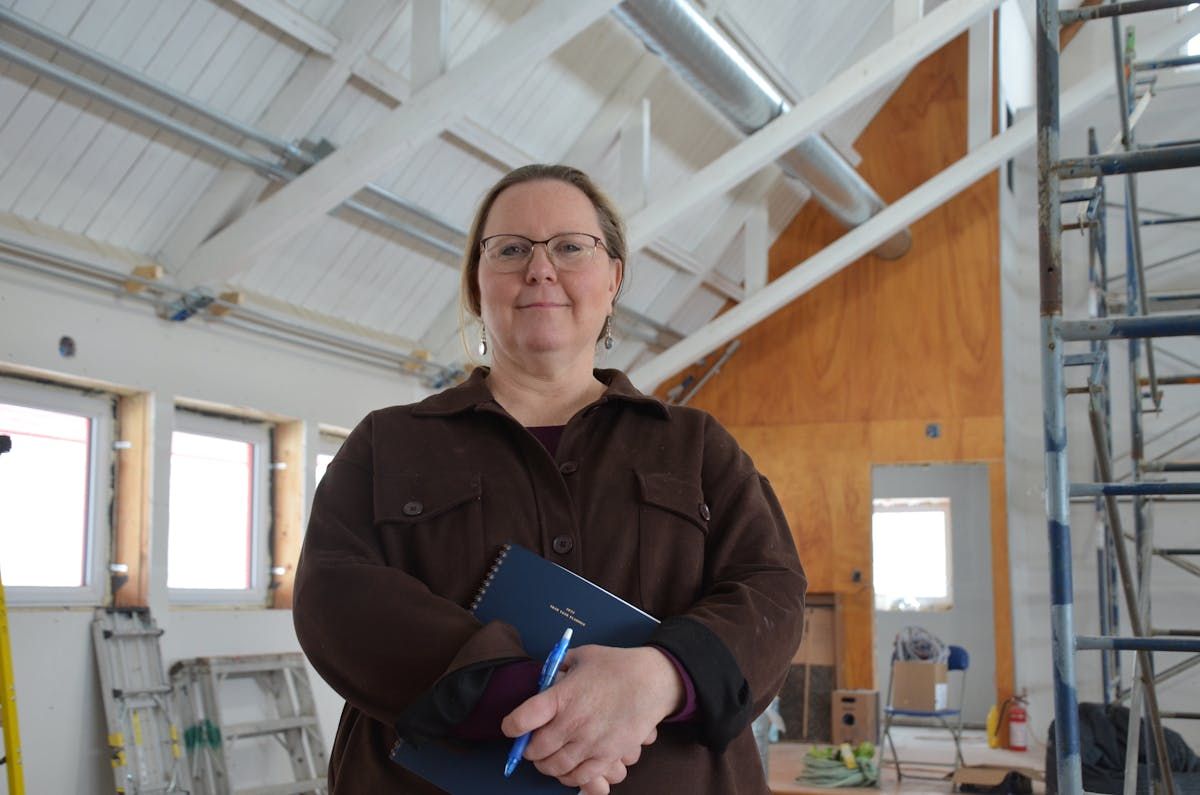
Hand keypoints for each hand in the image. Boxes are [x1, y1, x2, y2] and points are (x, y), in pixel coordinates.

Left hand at [500, 645, 681, 790]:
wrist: (653, 680)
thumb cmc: (616, 666)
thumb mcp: (582, 656)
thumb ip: (558, 667)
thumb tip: (544, 679)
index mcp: (563, 695)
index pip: (523, 718)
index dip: (511, 726)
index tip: (511, 727)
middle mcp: (574, 722)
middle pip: (536, 750)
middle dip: (529, 750)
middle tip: (531, 746)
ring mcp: (591, 742)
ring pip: (555, 767)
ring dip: (547, 765)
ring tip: (548, 758)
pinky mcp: (607, 756)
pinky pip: (580, 777)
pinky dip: (569, 776)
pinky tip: (568, 768)